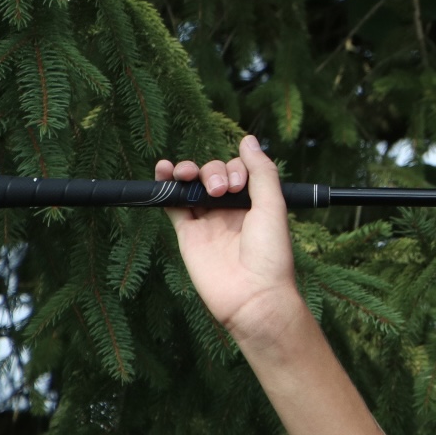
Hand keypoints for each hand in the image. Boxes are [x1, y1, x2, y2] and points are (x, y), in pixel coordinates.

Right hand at [156, 135, 302, 346]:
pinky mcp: (188, 233)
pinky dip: (165, 186)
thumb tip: (248, 139)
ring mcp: (208, 221)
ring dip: (188, 171)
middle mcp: (231, 210)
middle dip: (214, 172)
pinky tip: (163, 171)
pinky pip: (173, 205)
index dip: (236, 167)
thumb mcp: (272, 206)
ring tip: (187, 174)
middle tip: (221, 191)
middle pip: (214, 174)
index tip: (238, 184)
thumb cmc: (269, 254)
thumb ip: (261, 173)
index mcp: (255, 203)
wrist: (251, 295)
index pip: (240, 170)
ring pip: (192, 185)